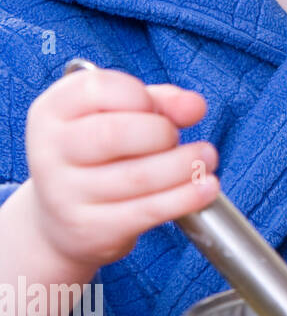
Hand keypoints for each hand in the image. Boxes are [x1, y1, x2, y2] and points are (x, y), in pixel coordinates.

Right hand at [23, 66, 220, 269]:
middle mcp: (50, 150)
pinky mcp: (90, 227)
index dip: (139, 96)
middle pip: (114, 133)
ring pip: (138, 176)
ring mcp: (66, 193)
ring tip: (206, 159)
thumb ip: (160, 102)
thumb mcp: (121, 117)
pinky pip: (147, 210)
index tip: (154, 108)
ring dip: (185, 166)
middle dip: (161, 132)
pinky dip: (186, 197)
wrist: (62, 221)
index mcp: (53, 111)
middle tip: (177, 137)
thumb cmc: (100, 157)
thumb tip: (194, 106)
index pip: (97, 88)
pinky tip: (206, 188)